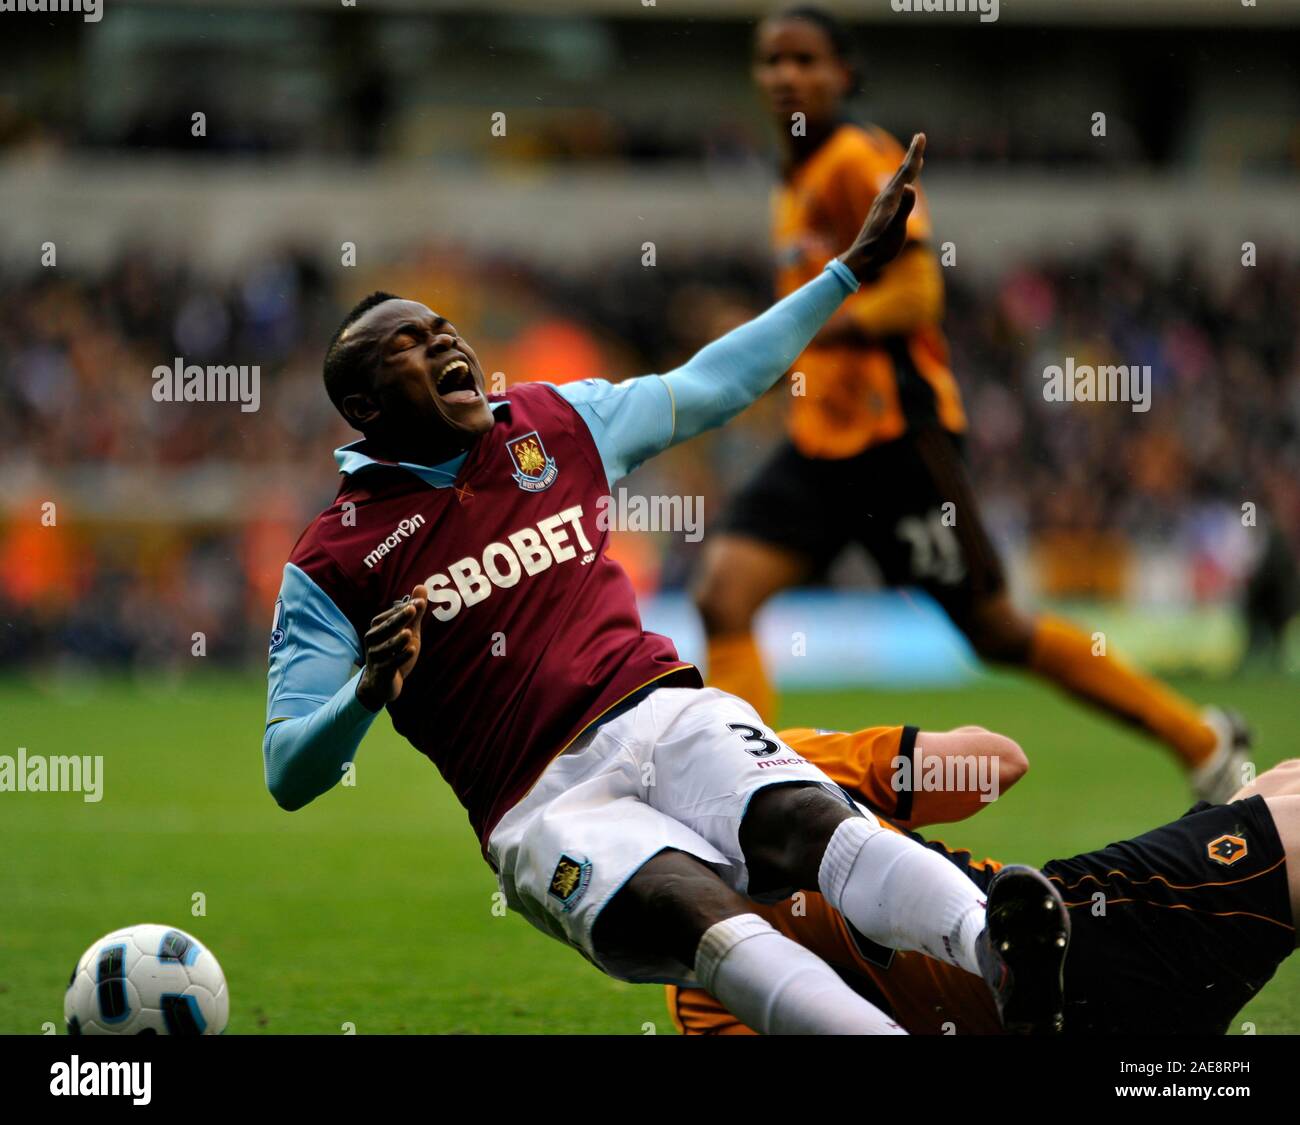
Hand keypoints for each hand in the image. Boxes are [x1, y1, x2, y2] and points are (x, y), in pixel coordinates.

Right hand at [356, 585, 427, 710]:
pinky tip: (411, 650)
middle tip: (412, 609)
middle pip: (385, 628)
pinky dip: (401, 657)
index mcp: (378, 628)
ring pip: (386, 647)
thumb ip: (415, 612)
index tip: (420, 601)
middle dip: (399, 619)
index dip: (404, 609)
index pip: (390, 615)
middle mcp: (373, 640)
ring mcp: (376, 657)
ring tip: (409, 633)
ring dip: (397, 640)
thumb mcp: (409, 630)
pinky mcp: (382, 672)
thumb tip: (422, 586)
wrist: (382, 683)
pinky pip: (390, 664)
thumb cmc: (395, 652)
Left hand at [838, 132, 925, 282]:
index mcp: (891, 198)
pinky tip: (902, 186)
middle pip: (901, 172)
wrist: (860, 259)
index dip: (915, 154)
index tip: (921, 136)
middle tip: (920, 138)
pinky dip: (902, 182)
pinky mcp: (881, 213)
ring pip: (897, 181)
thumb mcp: (896, 229)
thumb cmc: (880, 247)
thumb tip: (910, 187)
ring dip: (907, 168)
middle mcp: (885, 197)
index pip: (906, 172)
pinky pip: (894, 191)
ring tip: (915, 159)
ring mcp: (882, 205)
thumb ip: (904, 208)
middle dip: (912, 155)